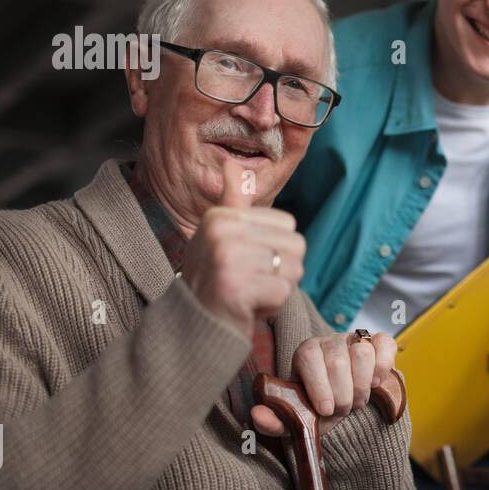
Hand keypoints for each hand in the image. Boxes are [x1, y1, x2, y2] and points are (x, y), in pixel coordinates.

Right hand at [180, 157, 304, 338]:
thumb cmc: (214, 279)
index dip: (276, 249)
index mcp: (222, 215)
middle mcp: (222, 230)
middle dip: (280, 272)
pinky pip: (283, 294)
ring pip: (293, 271)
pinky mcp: (235, 287)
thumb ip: (234, 201)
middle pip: (296, 246)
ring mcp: (227, 258)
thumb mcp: (220, 235)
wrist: (192, 325)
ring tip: (247, 294)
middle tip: (248, 281)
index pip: (289, 224)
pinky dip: (271, 307)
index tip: (247, 261)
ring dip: (276, 290)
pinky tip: (246, 307)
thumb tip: (232, 164)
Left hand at [251, 330, 397, 434]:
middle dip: (343, 394)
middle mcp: (329, 341)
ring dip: (362, 385)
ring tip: (358, 400)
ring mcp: (355, 339)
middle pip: (337, 360)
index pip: (309, 357)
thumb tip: (257, 414)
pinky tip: (376, 382)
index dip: (319, 386)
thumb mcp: (297, 418)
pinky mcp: (378, 341)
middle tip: (343, 410)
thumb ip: (276, 420)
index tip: (325, 410)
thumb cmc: (319, 407)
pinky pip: (384, 344)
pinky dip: (382, 366)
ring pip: (362, 352)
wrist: (347, 402)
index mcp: (306, 352)